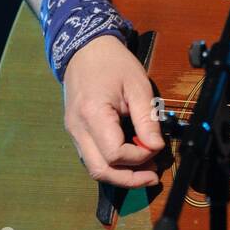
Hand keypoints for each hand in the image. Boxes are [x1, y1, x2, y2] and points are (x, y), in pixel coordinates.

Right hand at [62, 35, 164, 187]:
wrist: (85, 49)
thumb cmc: (113, 63)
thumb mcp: (138, 86)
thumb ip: (147, 119)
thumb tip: (155, 147)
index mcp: (92, 114)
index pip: (115, 154)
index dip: (139, 157)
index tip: (156, 146)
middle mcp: (77, 129)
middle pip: (100, 170)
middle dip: (128, 179)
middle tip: (153, 176)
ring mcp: (73, 132)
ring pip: (94, 168)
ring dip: (120, 175)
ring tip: (144, 169)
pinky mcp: (75, 133)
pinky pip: (92, 157)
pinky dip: (111, 164)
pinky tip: (130, 159)